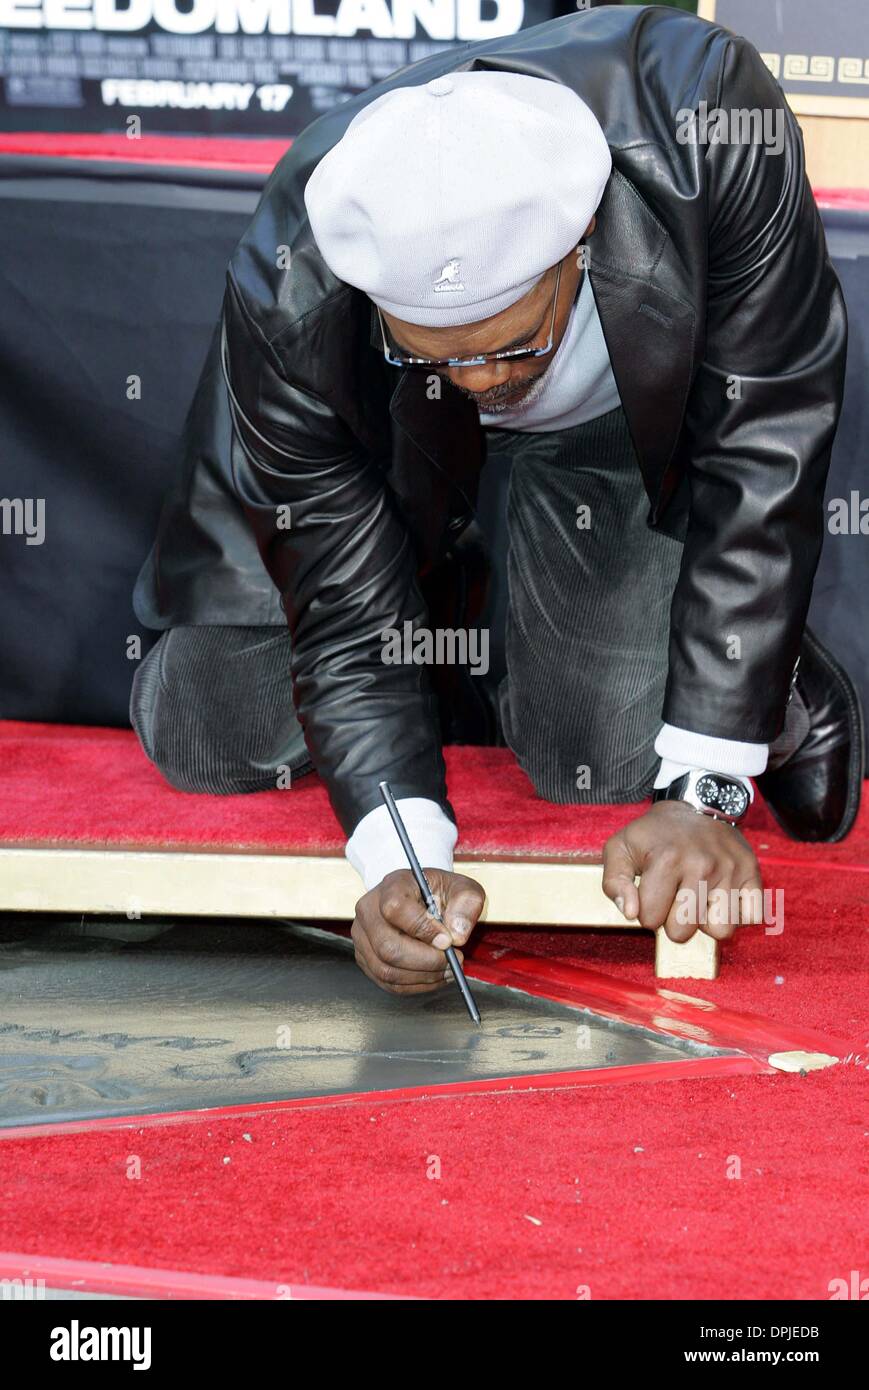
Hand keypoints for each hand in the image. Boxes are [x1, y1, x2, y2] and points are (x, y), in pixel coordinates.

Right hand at [351, 869, 485, 994]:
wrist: (422, 898)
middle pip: (388, 947)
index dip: (423, 929)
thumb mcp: (461, 888)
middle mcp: (369, 910)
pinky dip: (414, 985)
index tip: (448, 940)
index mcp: (391, 886)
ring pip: (386, 969)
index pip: (395, 909)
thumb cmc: (439, 893)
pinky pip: (387, 982)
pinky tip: (434, 976)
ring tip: (448, 970)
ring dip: (422, 977)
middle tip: (453, 961)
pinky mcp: (365, 958)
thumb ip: (466, 905)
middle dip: (426, 961)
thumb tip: (457, 935)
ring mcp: (363, 937)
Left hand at [602, 801, 763, 941]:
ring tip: (699, 898)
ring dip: (706, 921)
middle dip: (674, 920)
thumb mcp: (621, 847)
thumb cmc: (655, 833)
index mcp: (667, 860)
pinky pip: (751, 918)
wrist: (697, 804)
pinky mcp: (752, 873)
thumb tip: (630, 913)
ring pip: (720, 931)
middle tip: (675, 896)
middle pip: (683, 932)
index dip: (647, 910)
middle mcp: (702, 865)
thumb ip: (614, 882)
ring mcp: (730, 870)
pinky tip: (722, 896)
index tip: (653, 891)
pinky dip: (737, 913)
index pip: (650, 920)